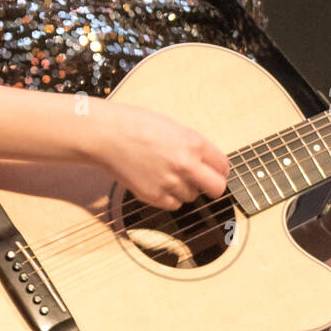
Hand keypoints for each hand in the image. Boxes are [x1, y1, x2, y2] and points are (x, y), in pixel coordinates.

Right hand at [86, 101, 228, 210]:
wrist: (107, 136)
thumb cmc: (136, 125)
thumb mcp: (174, 127)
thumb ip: (193, 145)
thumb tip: (207, 162)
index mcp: (194, 143)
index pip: (223, 165)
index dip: (221, 170)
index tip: (217, 172)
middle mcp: (186, 165)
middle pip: (217, 188)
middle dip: (213, 187)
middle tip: (205, 183)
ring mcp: (170, 183)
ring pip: (192, 196)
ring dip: (185, 189)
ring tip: (168, 175)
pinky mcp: (154, 196)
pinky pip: (173, 205)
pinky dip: (169, 198)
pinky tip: (159, 183)